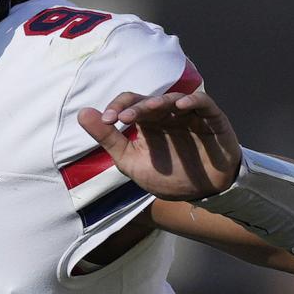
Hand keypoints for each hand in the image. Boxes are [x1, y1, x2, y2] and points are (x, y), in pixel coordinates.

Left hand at [77, 85, 241, 201]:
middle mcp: (167, 114)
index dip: (118, 106)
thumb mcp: (132, 162)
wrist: (203, 194)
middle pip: (150, 100)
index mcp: (148, 121)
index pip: (130, 102)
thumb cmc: (168, 177)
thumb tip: (82, 113)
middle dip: (136, 107)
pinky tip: (181, 106)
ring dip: (160, 102)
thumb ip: (108, 139)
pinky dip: (192, 101)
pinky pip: (203, 102)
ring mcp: (189, 114)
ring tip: (150, 110)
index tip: (108, 121)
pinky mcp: (211, 118)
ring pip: (174, 99)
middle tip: (124, 118)